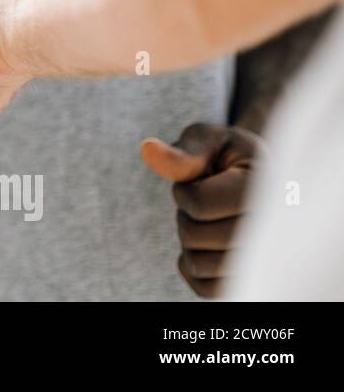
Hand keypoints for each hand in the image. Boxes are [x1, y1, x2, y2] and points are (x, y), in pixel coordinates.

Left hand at [140, 123, 261, 298]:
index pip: (199, 204)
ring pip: (200, 265)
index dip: (185, 192)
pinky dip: (194, 265)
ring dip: (192, 242)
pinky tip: (211, 245)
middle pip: (195, 236)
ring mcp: (268, 263)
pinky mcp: (250, 284)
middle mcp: (279, 231)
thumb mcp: (207, 141)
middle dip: (187, 217)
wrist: (252, 180)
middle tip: (207, 203)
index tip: (203, 180)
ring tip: (213, 223)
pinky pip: (205, 288)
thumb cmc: (225, 155)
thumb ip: (184, 152)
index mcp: (269, 189)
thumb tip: (148, 150)